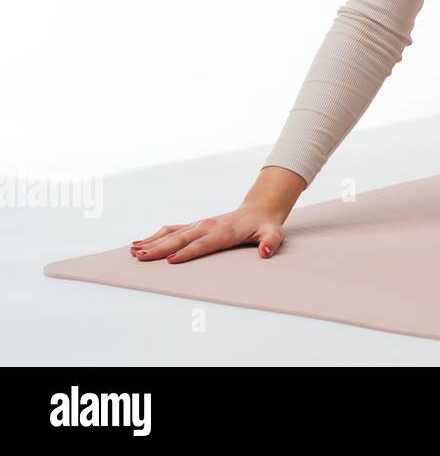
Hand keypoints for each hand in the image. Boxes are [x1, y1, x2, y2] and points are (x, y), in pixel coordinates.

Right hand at [128, 203, 286, 263]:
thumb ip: (270, 242)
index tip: (171, 261)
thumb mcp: (274, 234)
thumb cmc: (265, 225)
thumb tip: (265, 252)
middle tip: (141, 257)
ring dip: (153, 242)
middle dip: (160, 248)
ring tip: (134, 251)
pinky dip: (155, 236)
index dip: (188, 253)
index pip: (203, 244)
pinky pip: (172, 230)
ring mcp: (199, 224)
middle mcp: (208, 226)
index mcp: (224, 231)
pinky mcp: (195, 225)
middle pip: (181, 239)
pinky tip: (139, 243)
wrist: (260, 209)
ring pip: (172, 234)